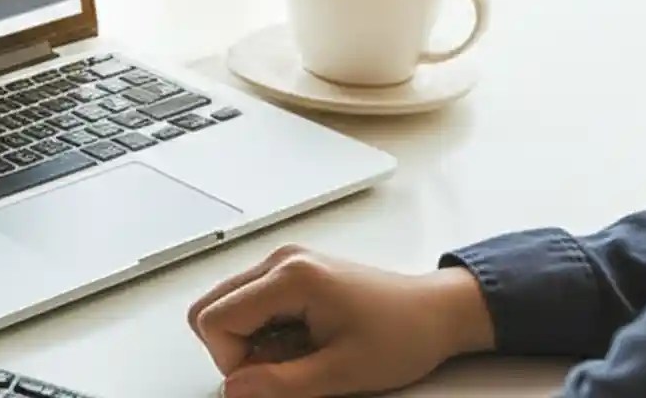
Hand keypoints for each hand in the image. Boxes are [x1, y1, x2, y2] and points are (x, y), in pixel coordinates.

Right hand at [187, 245, 495, 397]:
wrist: (435, 313)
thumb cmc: (402, 335)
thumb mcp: (341, 372)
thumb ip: (281, 384)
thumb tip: (234, 390)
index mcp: (291, 277)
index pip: (215, 318)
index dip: (231, 360)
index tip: (269, 377)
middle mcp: (282, 260)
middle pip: (210, 307)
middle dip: (233, 348)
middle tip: (279, 368)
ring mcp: (286, 263)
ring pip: (228, 305)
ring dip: (251, 340)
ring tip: (298, 352)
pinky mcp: (292, 272)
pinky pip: (251, 303)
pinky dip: (265, 331)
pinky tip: (301, 340)